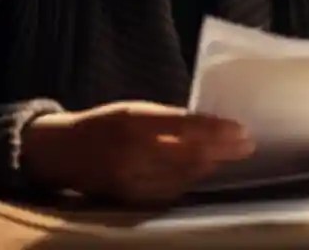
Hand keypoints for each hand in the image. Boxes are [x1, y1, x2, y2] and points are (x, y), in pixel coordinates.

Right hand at [20, 101, 254, 205]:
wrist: (62, 153)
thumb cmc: (102, 125)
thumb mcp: (132, 110)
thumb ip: (167, 118)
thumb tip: (207, 126)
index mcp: (133, 122)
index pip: (184, 127)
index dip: (216, 130)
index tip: (241, 129)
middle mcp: (132, 152)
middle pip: (189, 154)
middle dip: (222, 150)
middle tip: (247, 144)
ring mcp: (132, 180)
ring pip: (184, 176)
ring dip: (210, 166)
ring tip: (232, 156)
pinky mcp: (132, 199)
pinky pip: (171, 191)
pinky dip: (191, 180)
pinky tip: (205, 171)